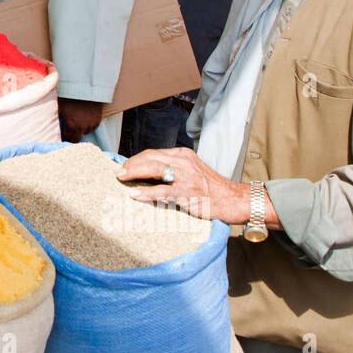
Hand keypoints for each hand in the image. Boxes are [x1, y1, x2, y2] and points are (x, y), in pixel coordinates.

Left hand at [58, 97, 103, 141]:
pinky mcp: (97, 121)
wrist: (86, 89)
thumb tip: (57, 126)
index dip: (64, 137)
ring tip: (78, 121)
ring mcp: (91, 125)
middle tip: (69, 131)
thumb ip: (59, 120)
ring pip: (84, 133)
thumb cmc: (71, 97)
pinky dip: (87, 125)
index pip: (67, 138)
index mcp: (71, 125)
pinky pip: (91, 127)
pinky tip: (84, 118)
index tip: (63, 135)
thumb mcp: (60, 108)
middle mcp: (82, 128)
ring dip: (80, 130)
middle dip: (72, 136)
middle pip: (76, 140)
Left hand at [117, 146, 252, 223]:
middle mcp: (184, 162)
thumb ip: (173, 168)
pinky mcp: (188, 193)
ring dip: (135, 172)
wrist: (233, 199)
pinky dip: (146, 192)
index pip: (153, 153)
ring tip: (122, 178)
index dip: (136, 159)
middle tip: (119, 172)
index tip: (125, 166)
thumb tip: (148, 172)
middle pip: (151, 158)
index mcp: (183, 155)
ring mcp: (186, 177)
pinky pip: (162, 191)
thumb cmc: (211, 188)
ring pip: (154, 170)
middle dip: (132, 164)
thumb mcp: (192, 170)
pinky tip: (135, 195)